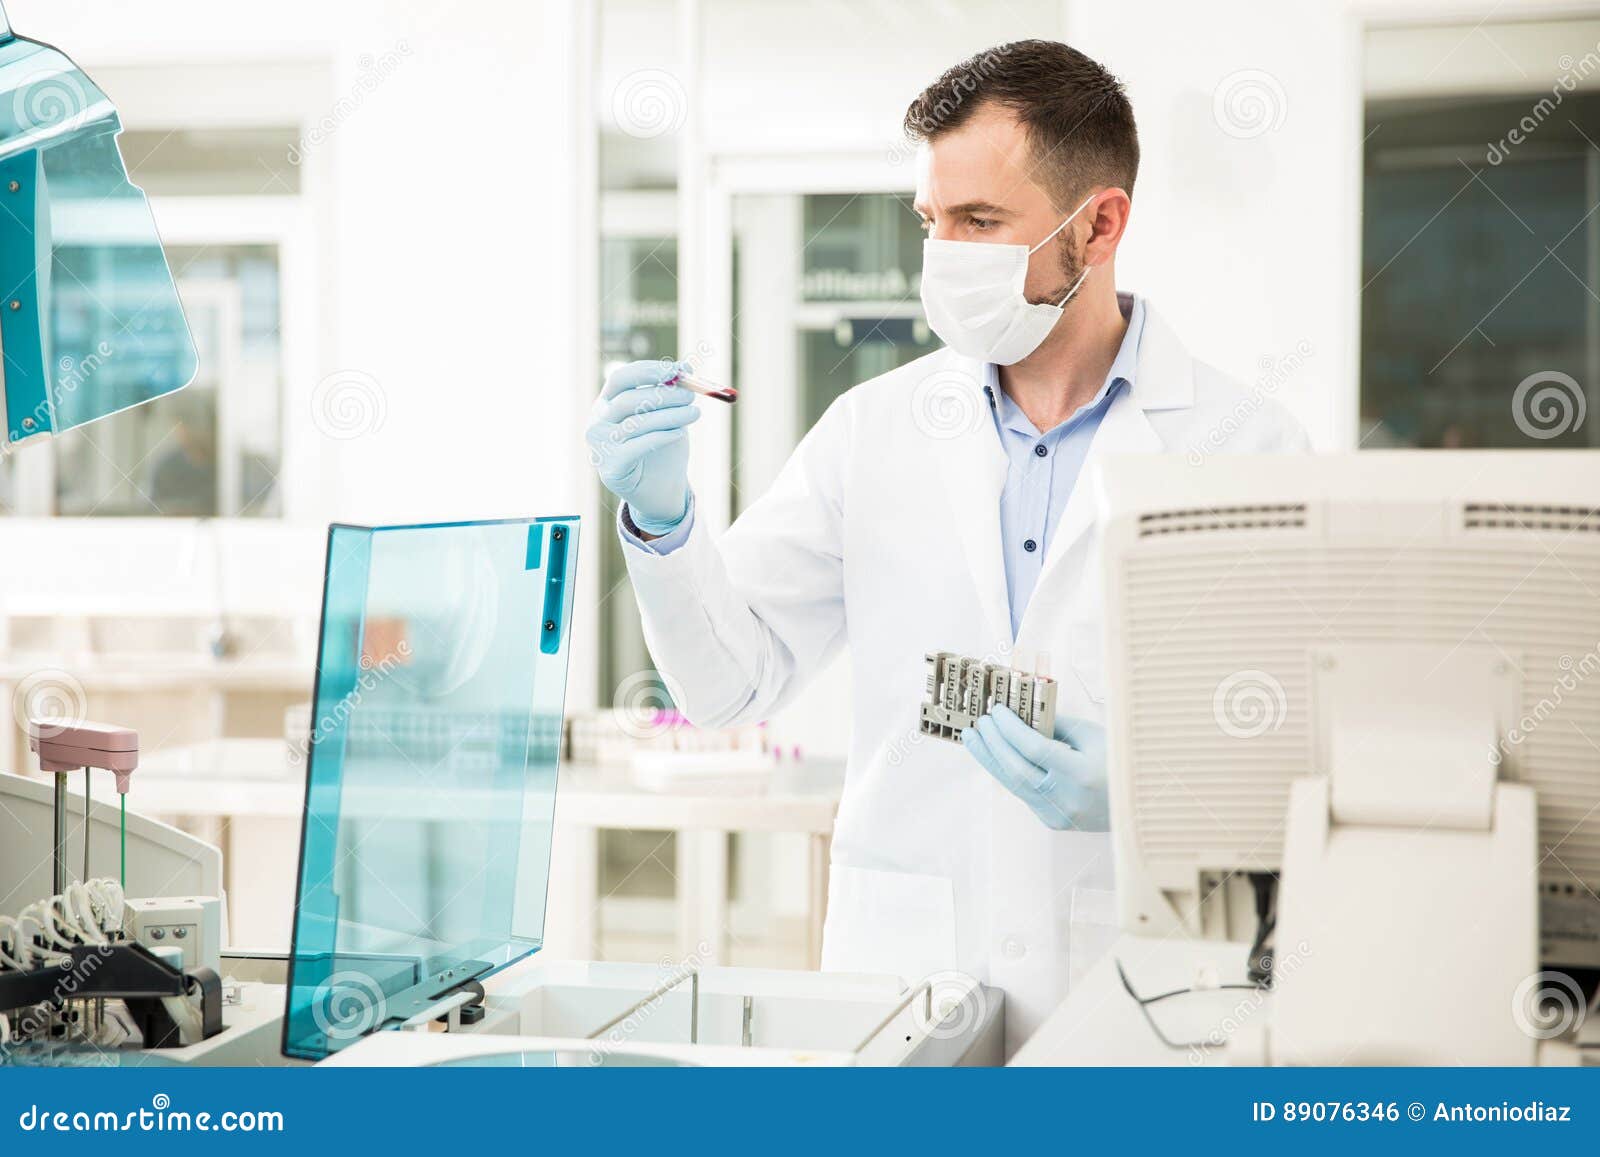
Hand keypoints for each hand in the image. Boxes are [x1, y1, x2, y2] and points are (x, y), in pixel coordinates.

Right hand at [587, 360, 700, 534]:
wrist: (657, 489)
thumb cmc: (660, 447)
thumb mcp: (667, 415)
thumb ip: (671, 393)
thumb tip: (686, 367)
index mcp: (606, 403)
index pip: (621, 378)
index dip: (648, 372)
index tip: (677, 371)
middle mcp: (597, 422)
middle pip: (628, 400)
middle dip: (664, 395)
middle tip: (691, 395)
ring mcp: (600, 446)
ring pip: (637, 423)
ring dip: (670, 415)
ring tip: (694, 413)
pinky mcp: (611, 467)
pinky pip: (639, 446)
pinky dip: (661, 437)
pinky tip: (679, 433)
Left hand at [962, 705, 1108, 831]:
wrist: (1141, 806)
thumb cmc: (1118, 761)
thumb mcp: (1094, 736)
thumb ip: (1056, 724)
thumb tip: (1021, 712)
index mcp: (1083, 775)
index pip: (1036, 749)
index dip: (1011, 729)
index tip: (997, 710)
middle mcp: (1068, 800)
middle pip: (1016, 771)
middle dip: (992, 744)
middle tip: (978, 722)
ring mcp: (1058, 815)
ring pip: (1014, 786)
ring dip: (990, 759)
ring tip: (973, 738)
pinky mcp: (1052, 822)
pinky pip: (1024, 793)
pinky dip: (1008, 772)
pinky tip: (996, 755)